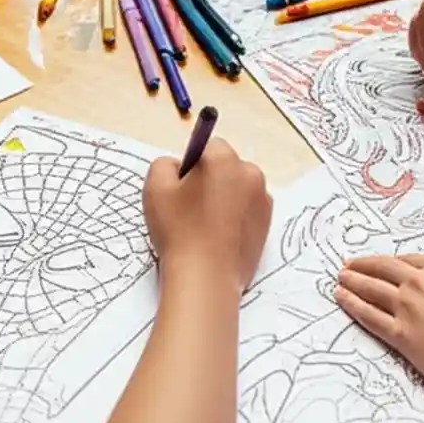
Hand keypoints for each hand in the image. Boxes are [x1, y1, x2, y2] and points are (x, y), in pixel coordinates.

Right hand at [143, 139, 271, 293]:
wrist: (206, 277)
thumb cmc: (179, 230)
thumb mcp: (155, 188)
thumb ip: (164, 164)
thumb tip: (179, 165)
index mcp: (224, 159)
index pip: (208, 146)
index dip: (192, 166)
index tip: (182, 189)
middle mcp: (250, 173)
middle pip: (226, 166)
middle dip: (211, 180)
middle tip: (191, 208)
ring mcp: (263, 199)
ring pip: (238, 188)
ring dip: (225, 197)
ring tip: (206, 226)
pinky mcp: (268, 223)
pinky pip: (248, 209)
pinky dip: (236, 216)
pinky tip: (220, 236)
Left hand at [335, 251, 423, 394]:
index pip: (413, 259)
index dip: (398, 260)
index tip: (386, 262)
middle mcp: (419, 285)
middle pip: (385, 269)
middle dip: (365, 264)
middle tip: (349, 264)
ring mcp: (405, 310)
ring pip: (371, 289)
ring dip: (353, 280)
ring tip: (340, 277)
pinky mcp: (397, 335)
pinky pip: (368, 316)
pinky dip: (352, 304)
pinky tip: (341, 298)